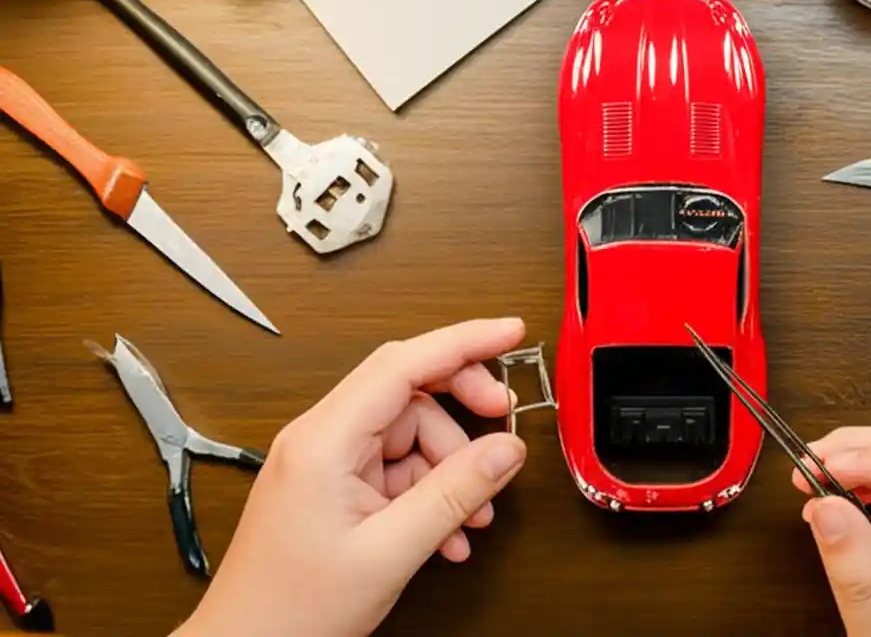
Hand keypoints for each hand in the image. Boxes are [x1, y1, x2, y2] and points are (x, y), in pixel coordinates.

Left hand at [177, 318, 529, 636]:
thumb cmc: (291, 611)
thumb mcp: (389, 552)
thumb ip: (453, 495)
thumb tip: (504, 449)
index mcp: (323, 441)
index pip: (403, 364)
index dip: (463, 342)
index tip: (509, 331)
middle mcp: (320, 439)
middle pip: (409, 394)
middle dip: (463, 414)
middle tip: (503, 430)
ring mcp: (325, 462)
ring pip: (410, 436)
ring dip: (450, 471)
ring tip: (470, 519)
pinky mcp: (332, 486)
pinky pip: (396, 469)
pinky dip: (428, 494)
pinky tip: (445, 534)